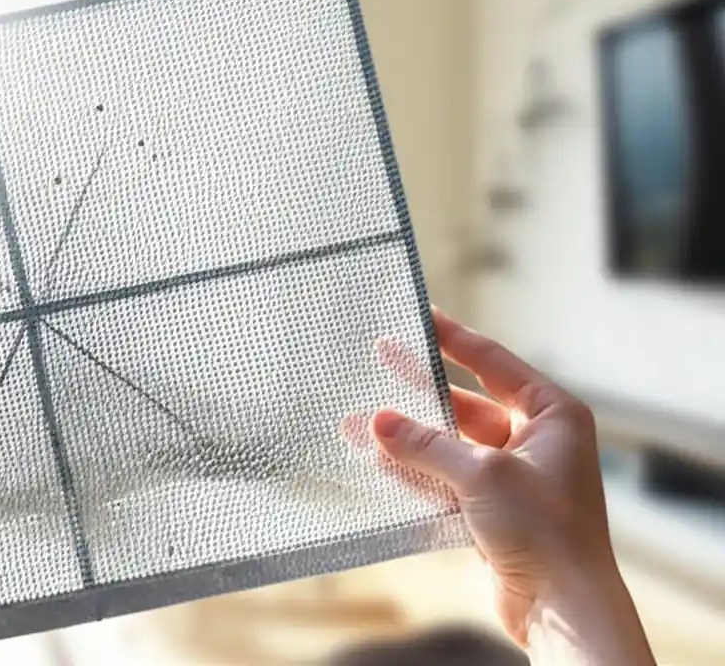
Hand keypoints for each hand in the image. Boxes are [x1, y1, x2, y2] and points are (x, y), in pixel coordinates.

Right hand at [369, 309, 654, 664]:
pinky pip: (447, 478)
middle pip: (467, 402)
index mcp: (553, 415)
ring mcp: (513, 476)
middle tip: (382, 357)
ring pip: (451, 443)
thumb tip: (378, 421)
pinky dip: (416, 470)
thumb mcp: (482, 475)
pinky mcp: (493, 510)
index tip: (420, 317)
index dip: (454, 338)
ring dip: (410, 436)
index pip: (494, 362)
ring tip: (362, 420)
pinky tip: (379, 461)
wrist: (563, 607)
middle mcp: (536, 440)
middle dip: (421, 388)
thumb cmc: (545, 532)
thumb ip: (427, 444)